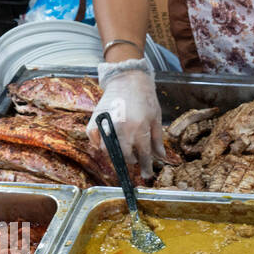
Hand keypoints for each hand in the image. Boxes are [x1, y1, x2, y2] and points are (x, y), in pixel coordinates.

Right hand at [86, 62, 163, 180]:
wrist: (128, 78)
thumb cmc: (145, 98)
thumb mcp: (156, 118)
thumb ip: (157, 139)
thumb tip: (161, 157)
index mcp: (139, 128)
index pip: (143, 155)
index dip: (145, 168)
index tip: (146, 176)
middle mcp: (122, 128)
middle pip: (124, 156)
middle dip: (130, 160)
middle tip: (134, 158)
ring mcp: (106, 123)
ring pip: (107, 150)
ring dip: (114, 155)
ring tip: (121, 150)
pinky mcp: (95, 118)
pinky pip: (93, 138)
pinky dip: (98, 144)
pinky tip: (106, 144)